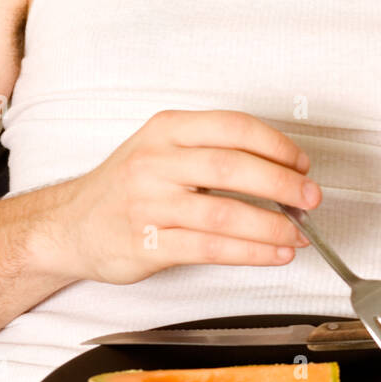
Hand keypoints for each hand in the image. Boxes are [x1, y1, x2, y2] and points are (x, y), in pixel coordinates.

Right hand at [35, 108, 318, 284]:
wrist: (69, 225)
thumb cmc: (125, 186)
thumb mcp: (161, 147)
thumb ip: (211, 151)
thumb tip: (279, 169)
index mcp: (167, 129)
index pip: (234, 127)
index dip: (275, 145)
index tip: (301, 163)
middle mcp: (157, 161)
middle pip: (234, 168)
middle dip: (283, 184)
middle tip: (311, 198)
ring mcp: (150, 204)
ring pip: (226, 213)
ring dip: (273, 226)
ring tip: (299, 233)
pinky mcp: (148, 244)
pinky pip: (211, 248)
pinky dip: (251, 252)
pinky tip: (274, 253)